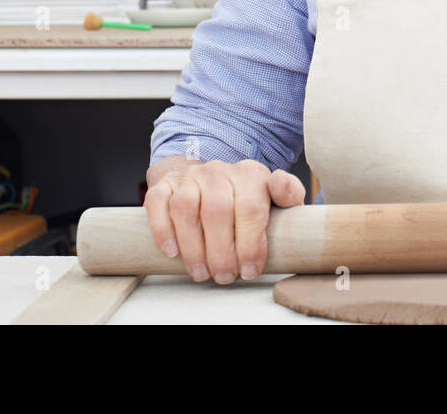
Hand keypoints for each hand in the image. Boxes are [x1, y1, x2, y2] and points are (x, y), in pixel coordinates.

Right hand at [144, 158, 304, 283]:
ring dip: (193, 247)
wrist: (208, 181)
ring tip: (201, 272)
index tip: (249, 269)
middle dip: (221, 251)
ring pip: (186, 208)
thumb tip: (283, 187)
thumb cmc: (245, 198)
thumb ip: (288, 193)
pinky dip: (162, 230)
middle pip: (217, 210)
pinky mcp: (164, 185)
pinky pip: (158, 203)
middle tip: (224, 276)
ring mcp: (189, 176)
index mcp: (249, 174)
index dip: (250, 243)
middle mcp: (218, 171)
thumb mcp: (274, 197)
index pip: (250, 207)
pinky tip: (172, 252)